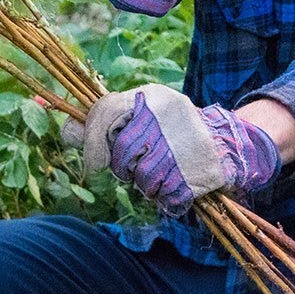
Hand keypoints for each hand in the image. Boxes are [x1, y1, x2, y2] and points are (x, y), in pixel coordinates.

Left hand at [61, 84, 279, 215]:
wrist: (227, 144)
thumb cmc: (174, 129)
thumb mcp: (144, 112)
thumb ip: (106, 120)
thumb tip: (67, 131)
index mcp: (152, 97)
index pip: (106, 111)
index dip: (91, 139)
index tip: (93, 161)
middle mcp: (166, 117)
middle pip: (121, 153)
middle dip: (123, 166)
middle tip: (136, 166)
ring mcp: (181, 146)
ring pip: (139, 178)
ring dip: (144, 183)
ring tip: (160, 171)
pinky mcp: (193, 174)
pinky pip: (160, 196)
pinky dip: (162, 196)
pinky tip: (174, 182)